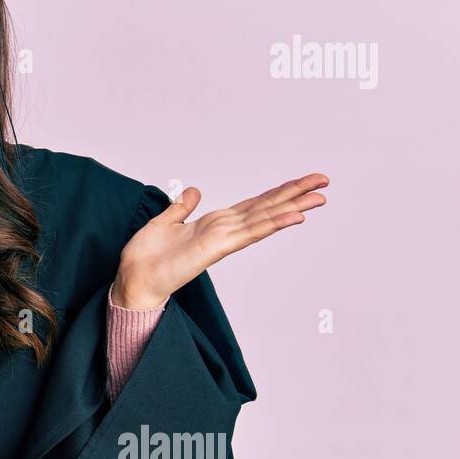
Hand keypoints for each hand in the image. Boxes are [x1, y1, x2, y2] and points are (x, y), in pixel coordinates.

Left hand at [112, 173, 329, 309]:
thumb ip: (181, 208)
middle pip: (267, 208)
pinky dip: (273, 223)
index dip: (278, 192)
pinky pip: (250, 232)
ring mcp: (224, 239)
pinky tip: (294, 216)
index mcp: (214, 223)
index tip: (302, 181)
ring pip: (266, 218)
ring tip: (320, 197)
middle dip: (296, 194)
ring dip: (294, 207)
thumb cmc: (147, 256)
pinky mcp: (218, 248)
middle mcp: (224, 230)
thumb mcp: (165, 222)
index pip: (254, 204)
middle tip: (324, 180)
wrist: (134, 278)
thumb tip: (194, 191)